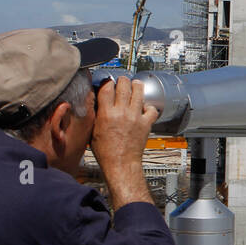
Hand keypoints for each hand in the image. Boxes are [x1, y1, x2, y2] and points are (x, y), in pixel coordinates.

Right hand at [91, 76, 157, 207]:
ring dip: (136, 86)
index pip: (107, 87)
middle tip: (122, 81)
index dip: (108, 82)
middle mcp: (122, 112)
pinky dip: (149, 107)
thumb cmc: (105, 151)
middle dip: (123, 81)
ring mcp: (135, 117)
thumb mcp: (93, 130)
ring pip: (139, 92)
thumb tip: (97, 102)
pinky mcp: (146, 124)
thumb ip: (96, 114)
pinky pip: (152, 109)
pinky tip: (144, 108)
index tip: (108, 83)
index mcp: (106, 113)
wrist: (120, 163)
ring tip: (135, 85)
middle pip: (124, 85)